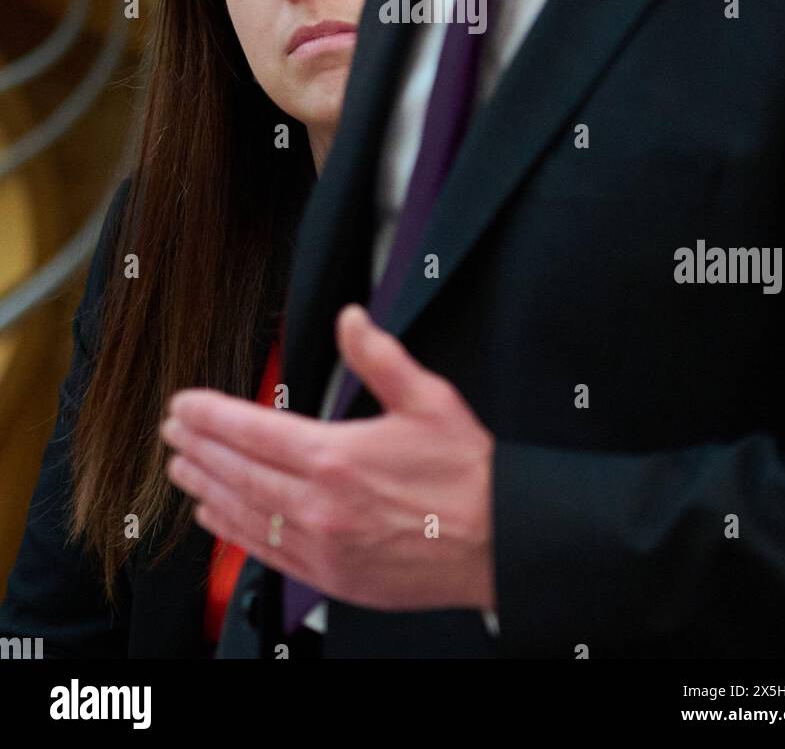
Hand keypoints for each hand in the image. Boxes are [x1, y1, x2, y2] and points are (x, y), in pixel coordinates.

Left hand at [160, 304, 496, 611]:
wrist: (499, 544)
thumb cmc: (467, 477)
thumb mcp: (429, 400)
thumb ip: (381, 358)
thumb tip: (351, 319)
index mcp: (338, 458)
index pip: (254, 430)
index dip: (211, 415)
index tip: (184, 404)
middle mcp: (321, 506)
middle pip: (240, 472)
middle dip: (200, 448)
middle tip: (172, 431)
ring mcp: (323, 547)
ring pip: (246, 514)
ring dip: (207, 489)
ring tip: (182, 470)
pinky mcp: (332, 576)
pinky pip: (267, 553)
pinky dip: (234, 534)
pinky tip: (216, 519)